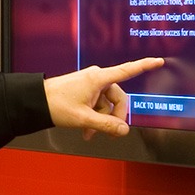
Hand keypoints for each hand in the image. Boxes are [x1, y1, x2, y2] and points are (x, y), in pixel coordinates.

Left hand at [42, 58, 163, 139]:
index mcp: (98, 78)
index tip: (159, 61)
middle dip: (115, 117)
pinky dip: (94, 117)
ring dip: (102, 120)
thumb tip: (124, 130)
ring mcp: (90, 84)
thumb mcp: (84, 119)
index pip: (128, 70)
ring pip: (107, 104)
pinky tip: (87, 130)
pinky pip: (97, 104)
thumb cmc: (56, 104)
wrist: (35, 101)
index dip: (145, 66)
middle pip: (118, 98)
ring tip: (90, 134)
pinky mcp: (85, 90)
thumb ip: (106, 125)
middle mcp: (96, 78)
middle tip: (110, 133)